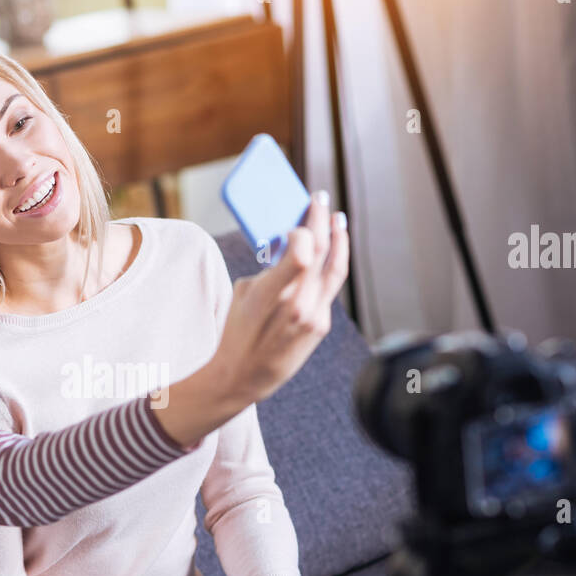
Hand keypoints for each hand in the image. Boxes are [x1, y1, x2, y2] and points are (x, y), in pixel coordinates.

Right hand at [210, 192, 348, 404]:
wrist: (243, 375)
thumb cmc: (237, 331)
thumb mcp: (243, 294)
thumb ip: (269, 269)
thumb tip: (289, 246)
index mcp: (271, 295)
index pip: (302, 252)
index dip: (303, 231)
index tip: (297, 222)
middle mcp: (297, 305)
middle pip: (320, 253)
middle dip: (321, 221)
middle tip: (320, 200)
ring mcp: (313, 316)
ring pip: (334, 269)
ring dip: (339, 240)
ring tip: (338, 219)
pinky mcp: (321, 326)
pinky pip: (329, 289)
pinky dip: (328, 267)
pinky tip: (327, 254)